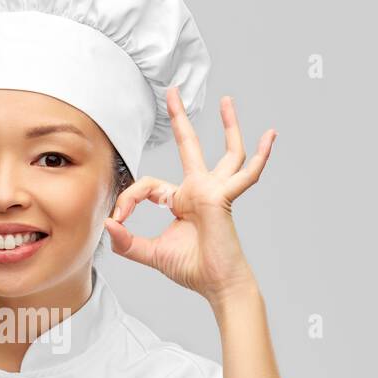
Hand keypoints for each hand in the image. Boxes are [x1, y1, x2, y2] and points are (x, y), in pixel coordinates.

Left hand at [102, 86, 274, 304]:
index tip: (117, 219)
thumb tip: (107, 226)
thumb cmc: (191, 268)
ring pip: (226, 152)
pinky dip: (260, 155)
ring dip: (229, 126)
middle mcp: (199, 190)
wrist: (216, 285)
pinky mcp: (224, 198)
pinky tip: (270, 136)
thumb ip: (127, 242)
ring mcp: (215, 192)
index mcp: (181, 200)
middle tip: (172, 93)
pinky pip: (246, 174)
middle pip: (189, 147)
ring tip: (228, 101)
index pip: (149, 185)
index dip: (128, 198)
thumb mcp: (150, 253)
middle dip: (180, 119)